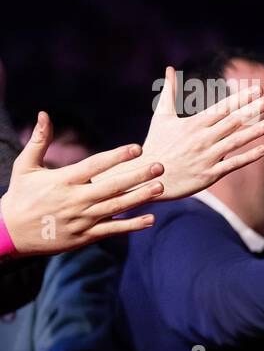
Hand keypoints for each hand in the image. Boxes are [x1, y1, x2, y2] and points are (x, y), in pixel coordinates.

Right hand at [0, 112, 161, 255]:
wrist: (11, 233)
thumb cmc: (20, 196)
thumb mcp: (25, 166)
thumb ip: (39, 141)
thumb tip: (43, 114)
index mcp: (63, 180)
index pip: (95, 166)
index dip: (117, 157)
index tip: (138, 148)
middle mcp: (75, 199)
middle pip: (112, 187)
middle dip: (137, 176)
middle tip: (160, 166)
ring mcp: (82, 219)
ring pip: (116, 208)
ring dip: (140, 198)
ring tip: (160, 188)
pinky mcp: (85, 236)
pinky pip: (113, 230)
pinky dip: (132, 225)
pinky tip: (151, 218)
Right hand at [97, 67, 263, 200]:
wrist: (146, 176)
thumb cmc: (155, 144)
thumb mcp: (161, 117)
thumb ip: (169, 93)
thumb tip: (169, 69)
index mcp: (192, 124)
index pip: (221, 108)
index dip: (240, 98)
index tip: (257, 88)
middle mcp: (201, 139)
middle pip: (232, 121)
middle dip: (253, 110)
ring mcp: (206, 157)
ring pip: (235, 142)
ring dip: (256, 131)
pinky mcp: (208, 175)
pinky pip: (232, 164)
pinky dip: (247, 157)